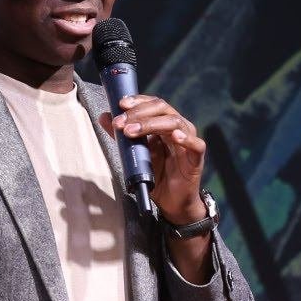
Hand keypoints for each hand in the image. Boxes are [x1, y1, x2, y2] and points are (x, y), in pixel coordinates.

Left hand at [100, 94, 207, 224]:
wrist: (170, 200)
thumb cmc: (155, 172)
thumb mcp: (134, 152)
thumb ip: (121, 135)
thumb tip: (104, 116)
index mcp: (163, 124)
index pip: (153, 104)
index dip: (138, 101)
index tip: (121, 104)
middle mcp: (177, 128)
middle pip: (162, 108)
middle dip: (138, 113)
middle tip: (120, 123)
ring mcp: (188, 141)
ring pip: (175, 122)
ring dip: (151, 124)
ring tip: (132, 131)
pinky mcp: (196, 158)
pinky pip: (196, 144)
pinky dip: (186, 138)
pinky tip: (175, 136)